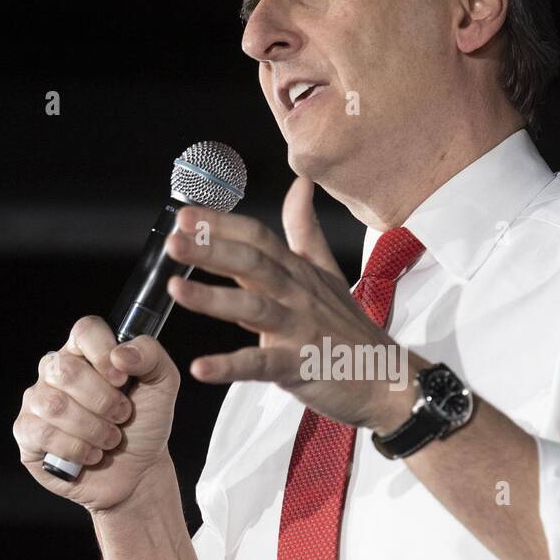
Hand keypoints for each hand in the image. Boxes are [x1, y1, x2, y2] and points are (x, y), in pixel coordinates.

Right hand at [13, 316, 179, 511]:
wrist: (137, 471)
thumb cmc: (145, 424)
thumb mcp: (162, 385)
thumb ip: (151, 356)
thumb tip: (121, 354)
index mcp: (87, 352)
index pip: (85, 331)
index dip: (103, 353)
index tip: (122, 380)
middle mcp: (56, 371)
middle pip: (66, 370)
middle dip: (103, 401)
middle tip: (122, 416)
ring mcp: (37, 400)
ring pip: (54, 405)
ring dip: (93, 429)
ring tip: (109, 439)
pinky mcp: (27, 432)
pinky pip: (42, 433)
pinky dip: (75, 448)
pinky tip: (90, 454)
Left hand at [163, 175, 409, 428]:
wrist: (386, 378)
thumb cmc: (349, 328)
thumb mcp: (327, 272)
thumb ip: (305, 230)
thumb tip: (300, 181)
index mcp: (298, 272)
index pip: (258, 238)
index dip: (222, 224)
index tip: (185, 215)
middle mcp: (297, 294)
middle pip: (253, 263)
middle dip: (212, 250)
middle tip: (173, 242)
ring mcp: (299, 329)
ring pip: (254, 307)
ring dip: (213, 298)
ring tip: (175, 288)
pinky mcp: (300, 366)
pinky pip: (261, 365)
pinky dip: (230, 366)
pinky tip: (200, 367)